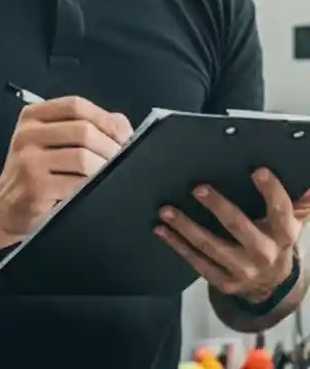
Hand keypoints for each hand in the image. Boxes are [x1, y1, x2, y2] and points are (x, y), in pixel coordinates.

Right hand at [0, 96, 133, 236]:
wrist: (6, 206)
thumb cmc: (37, 171)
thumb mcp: (53, 141)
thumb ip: (87, 126)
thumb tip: (121, 126)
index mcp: (32, 116)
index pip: (75, 105)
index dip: (104, 118)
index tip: (121, 135)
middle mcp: (27, 135)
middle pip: (83, 131)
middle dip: (111, 147)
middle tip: (120, 161)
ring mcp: (29, 161)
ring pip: (83, 157)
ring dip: (105, 169)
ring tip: (108, 176)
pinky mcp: (36, 187)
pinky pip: (77, 183)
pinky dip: (93, 186)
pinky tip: (93, 190)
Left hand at [155, 167, 309, 302]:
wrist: (271, 285)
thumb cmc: (275, 241)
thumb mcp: (291, 223)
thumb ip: (299, 203)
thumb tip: (308, 183)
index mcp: (283, 235)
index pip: (281, 211)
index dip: (271, 191)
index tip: (257, 171)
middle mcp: (264, 253)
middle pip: (238, 226)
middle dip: (217, 207)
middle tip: (197, 188)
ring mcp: (243, 270)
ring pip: (210, 246)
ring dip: (185, 226)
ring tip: (166, 210)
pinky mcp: (224, 281)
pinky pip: (196, 261)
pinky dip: (177, 244)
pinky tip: (161, 229)